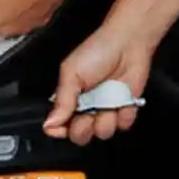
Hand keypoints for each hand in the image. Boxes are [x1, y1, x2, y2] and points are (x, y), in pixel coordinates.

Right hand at [44, 0, 178, 144]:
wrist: (128, 43)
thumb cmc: (98, 50)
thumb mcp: (71, 72)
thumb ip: (62, 100)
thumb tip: (49, 124)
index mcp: (69, 98)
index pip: (59, 126)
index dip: (60, 130)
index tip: (64, 125)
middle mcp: (86, 107)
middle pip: (80, 135)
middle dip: (83, 127)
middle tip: (88, 112)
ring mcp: (106, 109)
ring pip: (103, 133)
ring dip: (106, 118)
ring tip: (107, 100)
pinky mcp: (125, 110)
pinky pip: (123, 125)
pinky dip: (124, 113)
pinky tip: (122, 98)